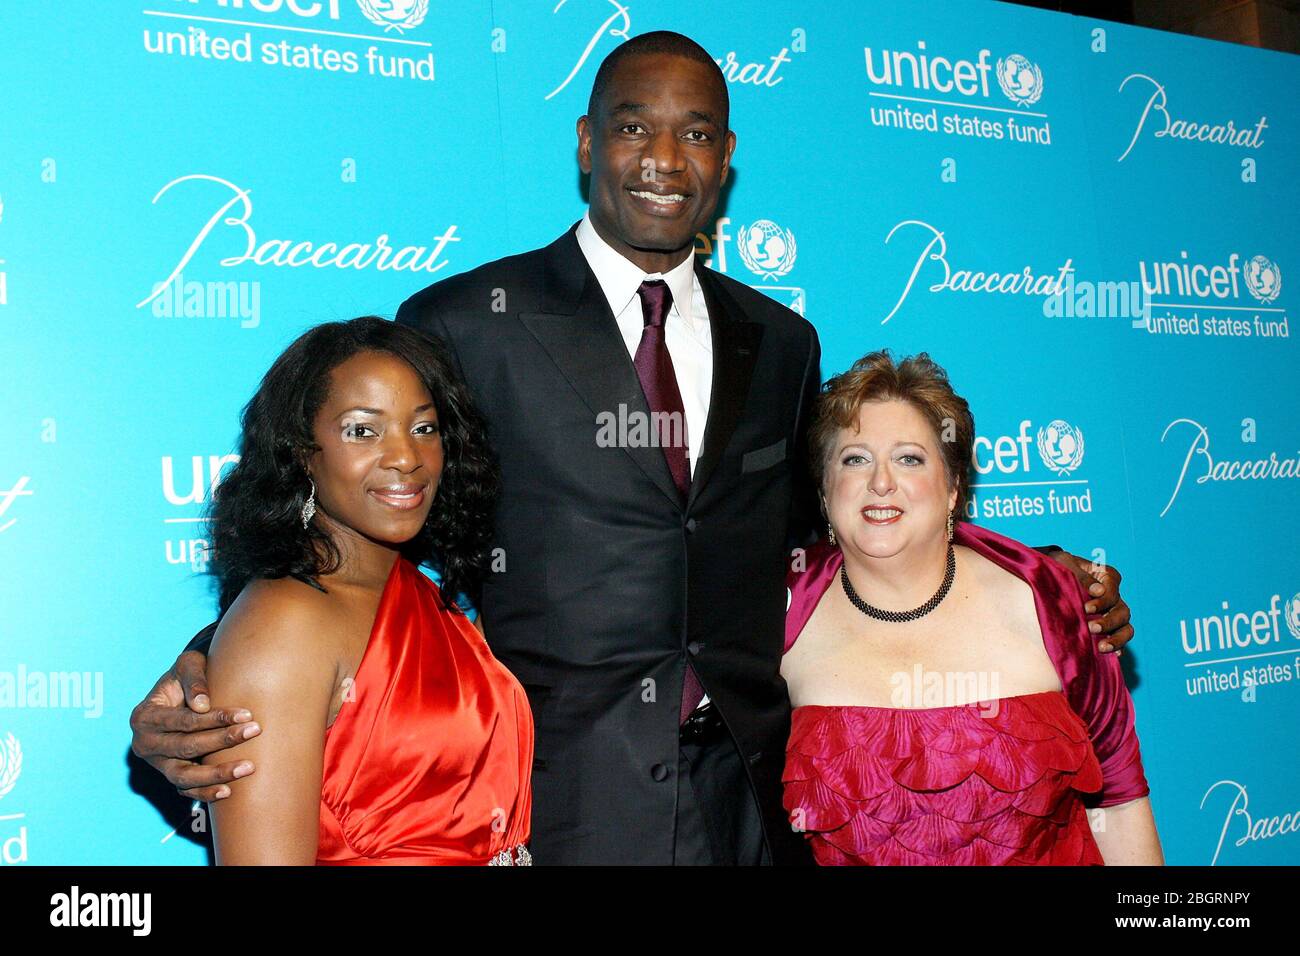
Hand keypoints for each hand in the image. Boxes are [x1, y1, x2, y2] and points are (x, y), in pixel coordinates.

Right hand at [129, 650, 259, 800]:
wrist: (183, 691)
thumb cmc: (188, 675)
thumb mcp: (188, 664)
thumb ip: (194, 679)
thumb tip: (202, 705)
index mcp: (145, 716)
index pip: (183, 721)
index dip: (214, 719)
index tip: (246, 714)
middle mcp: (145, 743)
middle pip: (185, 747)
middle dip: (222, 741)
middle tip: (254, 731)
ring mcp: (156, 763)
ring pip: (184, 776)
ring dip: (216, 774)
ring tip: (248, 767)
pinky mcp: (170, 775)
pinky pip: (186, 790)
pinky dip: (205, 792)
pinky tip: (229, 791)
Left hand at [1049, 551, 1132, 653]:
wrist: (1049, 576)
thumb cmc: (1059, 566)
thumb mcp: (1066, 564)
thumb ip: (1082, 577)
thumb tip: (1098, 592)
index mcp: (1107, 576)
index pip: (1112, 592)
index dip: (1102, 602)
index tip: (1086, 609)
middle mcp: (1113, 595)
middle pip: (1122, 611)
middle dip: (1108, 622)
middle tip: (1091, 628)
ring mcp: (1111, 611)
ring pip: (1125, 626)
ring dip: (1117, 638)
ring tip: (1102, 647)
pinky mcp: (1107, 625)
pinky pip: (1120, 637)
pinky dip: (1118, 646)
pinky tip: (1113, 655)